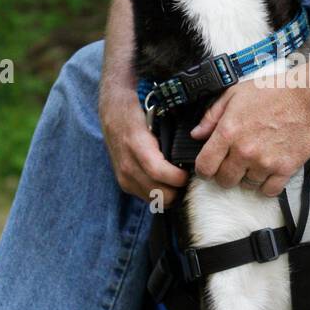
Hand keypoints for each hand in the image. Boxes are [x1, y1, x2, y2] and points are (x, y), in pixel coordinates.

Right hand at [100, 88, 188, 208]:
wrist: (111, 110)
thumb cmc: (137, 108)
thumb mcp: (154, 111)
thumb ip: (172, 127)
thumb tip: (198, 137)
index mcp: (136, 144)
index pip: (158, 171)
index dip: (178, 177)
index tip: (192, 171)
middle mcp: (127, 164)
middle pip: (159, 193)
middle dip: (179, 190)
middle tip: (191, 178)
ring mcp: (124, 176)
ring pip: (154, 200)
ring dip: (171, 194)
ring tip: (181, 180)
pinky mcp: (123, 183)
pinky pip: (147, 198)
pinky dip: (160, 194)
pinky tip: (168, 181)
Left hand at [190, 79, 309, 197]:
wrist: (307, 97)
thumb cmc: (272, 91)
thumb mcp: (234, 94)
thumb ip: (211, 116)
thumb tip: (197, 134)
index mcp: (228, 132)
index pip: (205, 166)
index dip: (204, 169)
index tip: (209, 167)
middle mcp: (244, 151)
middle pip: (224, 180)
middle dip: (225, 174)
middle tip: (233, 163)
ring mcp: (265, 162)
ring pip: (247, 184)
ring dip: (248, 176)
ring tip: (255, 160)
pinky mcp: (284, 169)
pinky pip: (269, 190)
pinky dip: (267, 185)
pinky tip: (268, 171)